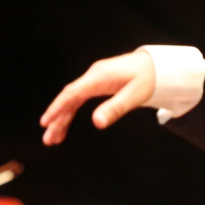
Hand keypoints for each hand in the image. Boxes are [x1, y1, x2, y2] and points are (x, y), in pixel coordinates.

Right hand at [40, 50, 155, 145]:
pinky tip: (66, 123)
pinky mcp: (98, 83)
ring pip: (72, 100)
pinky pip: (80, 98)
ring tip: (54, 138)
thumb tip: (96, 123)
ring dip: (62, 118)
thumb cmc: (149, 78)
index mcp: (99, 77)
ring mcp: (94, 79)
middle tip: (48, 139)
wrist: (158, 65)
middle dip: (56, 118)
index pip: (72, 93)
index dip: (57, 108)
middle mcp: (93, 76)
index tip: (45, 122)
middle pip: (69, 98)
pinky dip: (71, 111)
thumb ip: (115, 108)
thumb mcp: (135, 96)